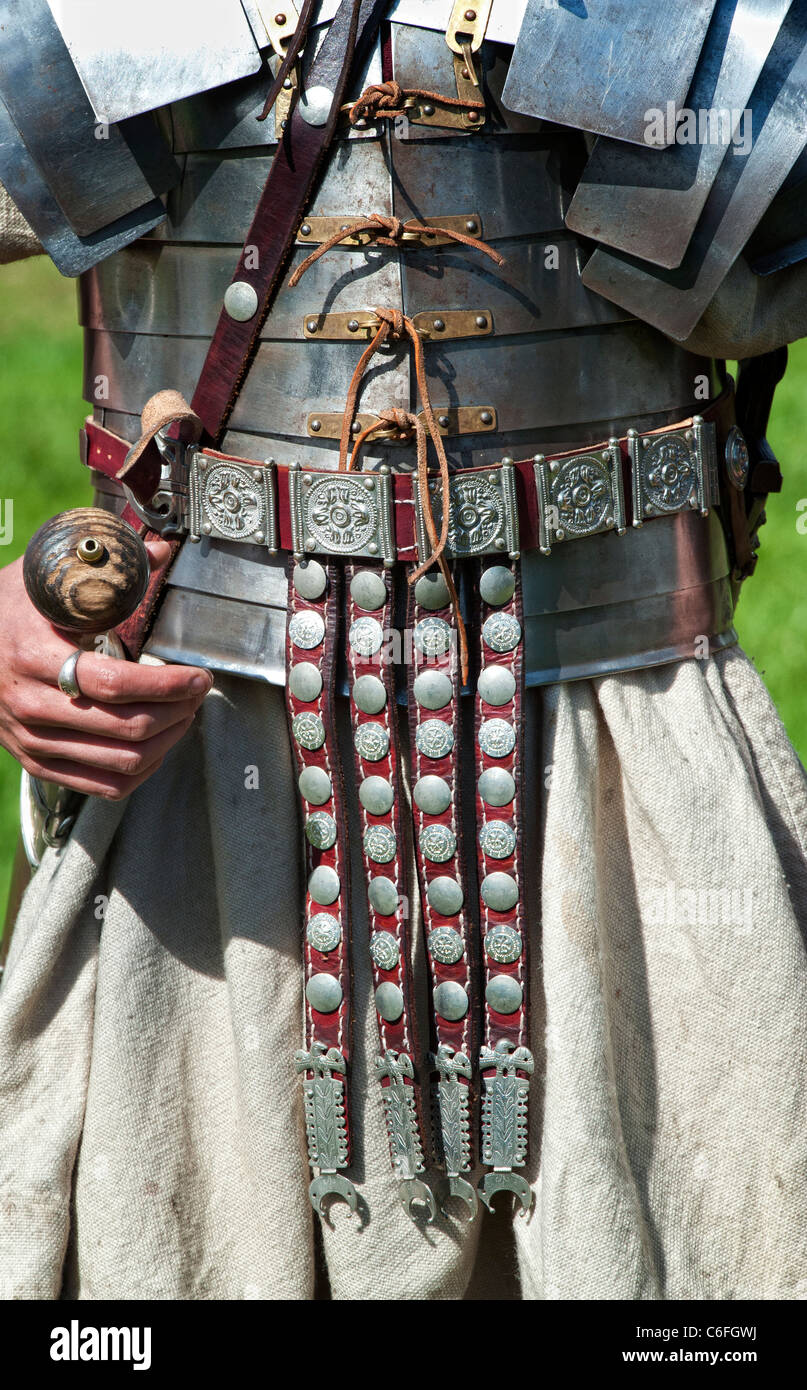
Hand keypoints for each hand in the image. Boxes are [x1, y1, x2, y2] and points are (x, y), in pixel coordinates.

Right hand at [0, 540, 212, 799]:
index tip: (198, 675)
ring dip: (168, 743)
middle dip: (177, 711)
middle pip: (126, 728)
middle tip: (198, 692)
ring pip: (121, 763)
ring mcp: (31, 739)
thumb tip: (160, 551)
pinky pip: (103, 787)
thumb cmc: (9, 606)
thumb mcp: (48, 575)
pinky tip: (159, 746)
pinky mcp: (36, 762)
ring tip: (185, 716)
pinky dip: (142, 771)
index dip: (167, 684)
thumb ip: (108, 567)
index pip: (115, 683)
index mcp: (34, 655)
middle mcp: (30, 705)